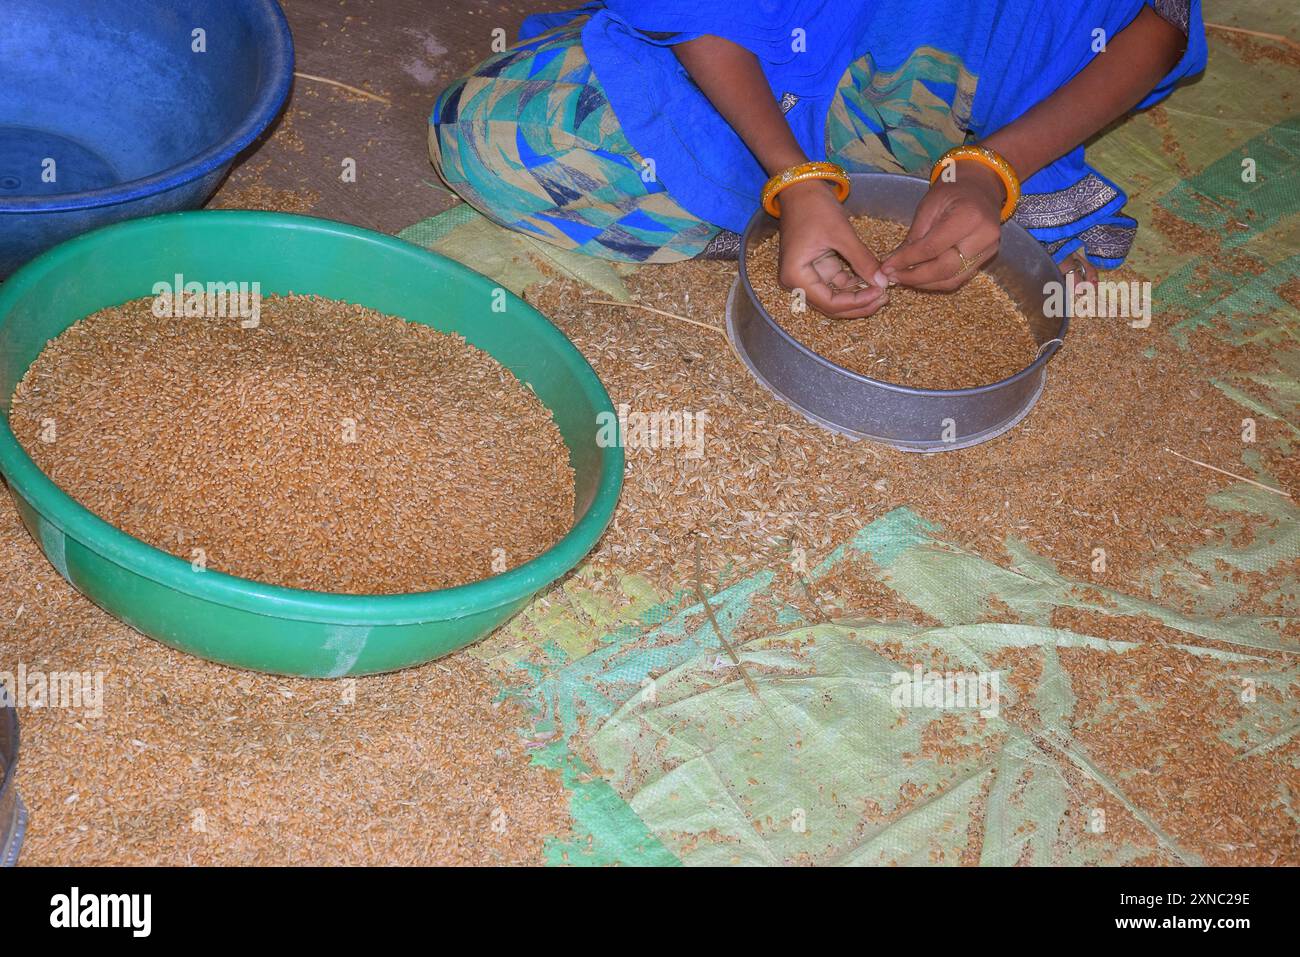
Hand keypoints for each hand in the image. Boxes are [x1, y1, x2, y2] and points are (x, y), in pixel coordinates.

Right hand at [777, 180, 889, 318]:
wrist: (801, 188)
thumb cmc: (814, 207)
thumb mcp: (841, 234)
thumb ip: (862, 260)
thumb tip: (883, 283)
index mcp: (796, 276)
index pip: (830, 303)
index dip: (856, 303)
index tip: (881, 293)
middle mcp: (798, 282)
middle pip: (831, 306)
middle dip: (859, 304)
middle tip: (885, 297)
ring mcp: (807, 276)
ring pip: (835, 298)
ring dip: (858, 297)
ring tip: (882, 289)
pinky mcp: (818, 268)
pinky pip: (837, 284)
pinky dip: (854, 284)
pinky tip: (873, 280)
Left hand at [881, 163, 1003, 290]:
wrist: (979, 188)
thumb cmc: (951, 192)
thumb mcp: (928, 208)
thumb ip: (913, 238)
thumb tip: (892, 263)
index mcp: (968, 217)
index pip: (932, 248)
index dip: (906, 261)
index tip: (886, 267)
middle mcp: (983, 237)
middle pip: (944, 269)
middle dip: (915, 277)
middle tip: (893, 277)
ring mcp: (988, 250)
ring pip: (952, 279)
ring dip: (925, 283)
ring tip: (903, 279)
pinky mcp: (986, 259)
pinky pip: (959, 278)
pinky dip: (937, 281)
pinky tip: (920, 278)